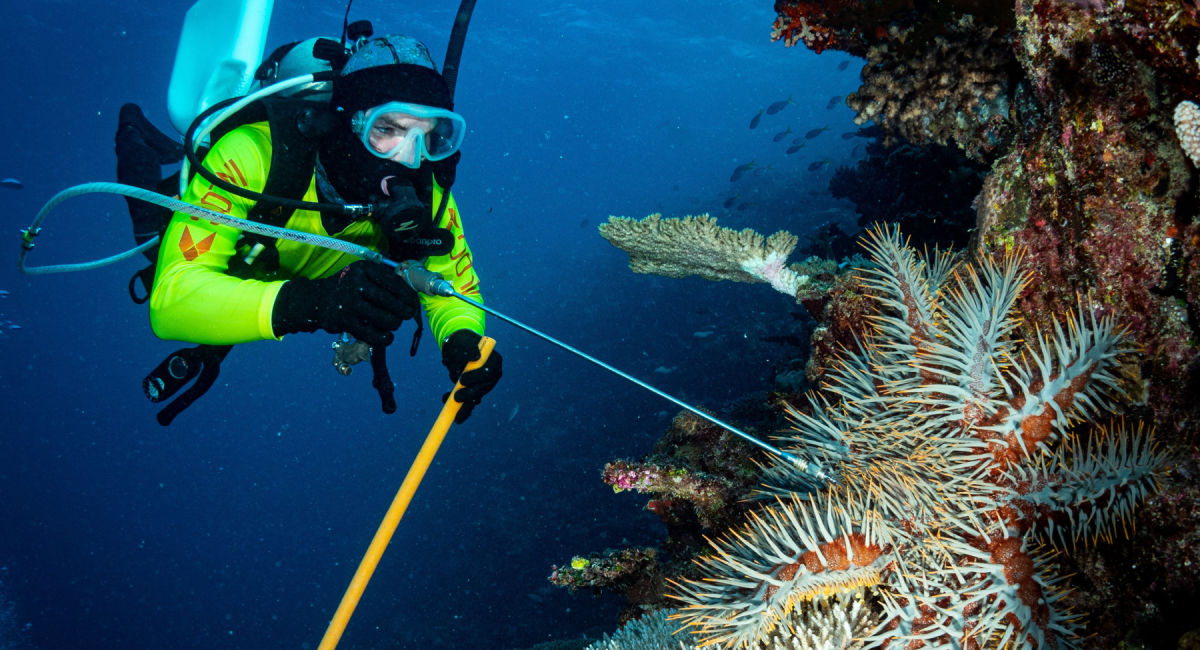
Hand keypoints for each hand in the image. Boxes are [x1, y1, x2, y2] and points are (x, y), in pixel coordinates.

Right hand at [273, 261, 419, 346]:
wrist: (317, 299)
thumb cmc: (348, 287)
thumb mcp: (363, 275)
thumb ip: (385, 281)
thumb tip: (413, 295)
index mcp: (365, 269)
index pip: (396, 284)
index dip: (409, 296)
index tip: (414, 303)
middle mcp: (357, 283)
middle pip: (394, 303)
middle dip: (404, 312)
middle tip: (405, 315)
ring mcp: (350, 302)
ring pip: (387, 319)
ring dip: (394, 324)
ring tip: (393, 324)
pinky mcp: (345, 321)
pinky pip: (373, 334)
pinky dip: (385, 338)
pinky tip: (387, 337)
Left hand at [441, 330, 502, 422]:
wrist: (459, 348)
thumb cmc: (463, 343)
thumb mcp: (465, 342)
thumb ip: (470, 349)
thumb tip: (476, 356)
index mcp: (494, 361)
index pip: (489, 372)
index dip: (476, 377)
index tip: (462, 379)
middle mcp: (493, 375)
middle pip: (483, 388)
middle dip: (469, 394)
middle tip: (456, 397)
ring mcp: (485, 384)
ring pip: (476, 398)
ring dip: (464, 406)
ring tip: (454, 414)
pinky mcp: (476, 392)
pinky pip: (470, 403)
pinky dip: (461, 408)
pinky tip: (455, 414)